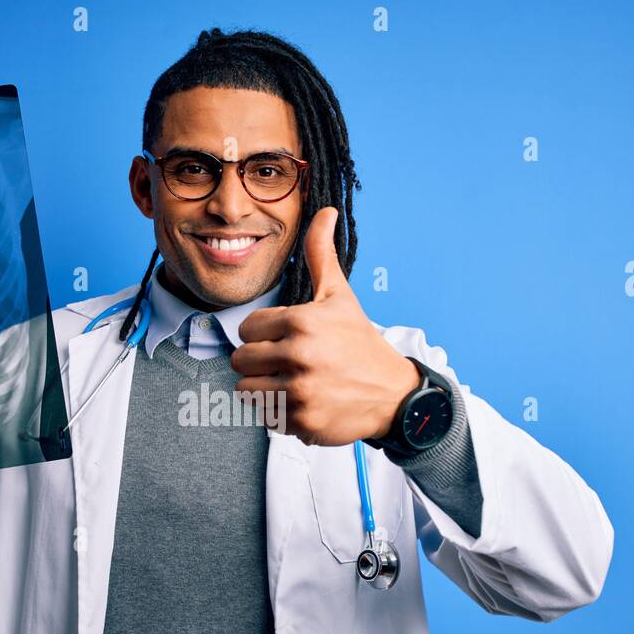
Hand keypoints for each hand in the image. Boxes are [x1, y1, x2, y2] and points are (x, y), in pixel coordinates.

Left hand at [231, 206, 420, 445]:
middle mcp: (299, 356)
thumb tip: (323, 212)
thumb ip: (320, 255)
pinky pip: (265, 417)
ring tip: (290, 383)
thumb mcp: (339, 297)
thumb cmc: (359, 342)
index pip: (247, 329)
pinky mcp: (302, 421)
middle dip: (258, 363)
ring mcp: (301, 391)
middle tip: (286, 364)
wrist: (393, 393)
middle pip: (241, 361)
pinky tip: (302, 403)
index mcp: (301, 322)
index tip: (283, 340)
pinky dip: (278, 413)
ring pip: (246, 391)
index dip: (261, 335)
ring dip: (264, 389)